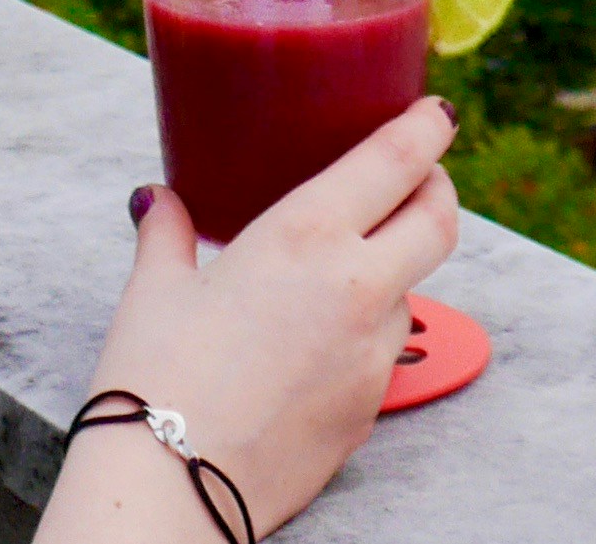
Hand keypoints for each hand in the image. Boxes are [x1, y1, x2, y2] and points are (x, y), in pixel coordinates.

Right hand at [30, 99, 458, 538]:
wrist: (173, 482)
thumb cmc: (158, 375)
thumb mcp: (157, 287)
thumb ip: (168, 231)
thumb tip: (158, 200)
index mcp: (307, 237)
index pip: (398, 162)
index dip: (429, 129)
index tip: (438, 113)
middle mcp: (357, 289)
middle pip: (439, 222)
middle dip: (437, 189)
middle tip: (416, 176)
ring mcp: (372, 354)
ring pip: (412, 288)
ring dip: (395, 266)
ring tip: (342, 265)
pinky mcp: (370, 408)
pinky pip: (383, 351)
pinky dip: (365, 330)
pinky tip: (316, 337)